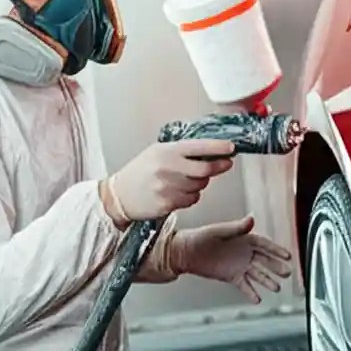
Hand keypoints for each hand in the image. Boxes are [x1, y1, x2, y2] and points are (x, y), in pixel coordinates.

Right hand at [101, 139, 234, 225]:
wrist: (119, 195)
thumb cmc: (140, 172)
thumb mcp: (157, 152)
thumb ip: (182, 151)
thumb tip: (212, 151)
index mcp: (166, 151)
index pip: (199, 147)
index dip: (219, 148)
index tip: (231, 148)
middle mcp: (168, 168)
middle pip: (206, 170)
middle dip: (219, 167)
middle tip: (224, 164)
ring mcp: (168, 187)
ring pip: (200, 186)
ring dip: (199, 183)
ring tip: (183, 180)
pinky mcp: (168, 203)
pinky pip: (191, 200)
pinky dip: (190, 197)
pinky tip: (176, 192)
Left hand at [171, 215, 292, 303]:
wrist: (185, 252)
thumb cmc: (200, 238)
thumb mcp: (219, 231)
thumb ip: (237, 228)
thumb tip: (251, 220)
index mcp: (244, 239)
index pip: (265, 245)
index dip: (277, 251)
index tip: (287, 256)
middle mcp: (244, 253)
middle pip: (265, 261)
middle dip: (276, 267)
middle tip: (287, 273)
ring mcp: (239, 265)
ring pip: (258, 274)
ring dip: (267, 281)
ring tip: (277, 288)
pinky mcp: (232, 276)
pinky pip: (245, 285)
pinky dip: (252, 292)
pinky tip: (258, 298)